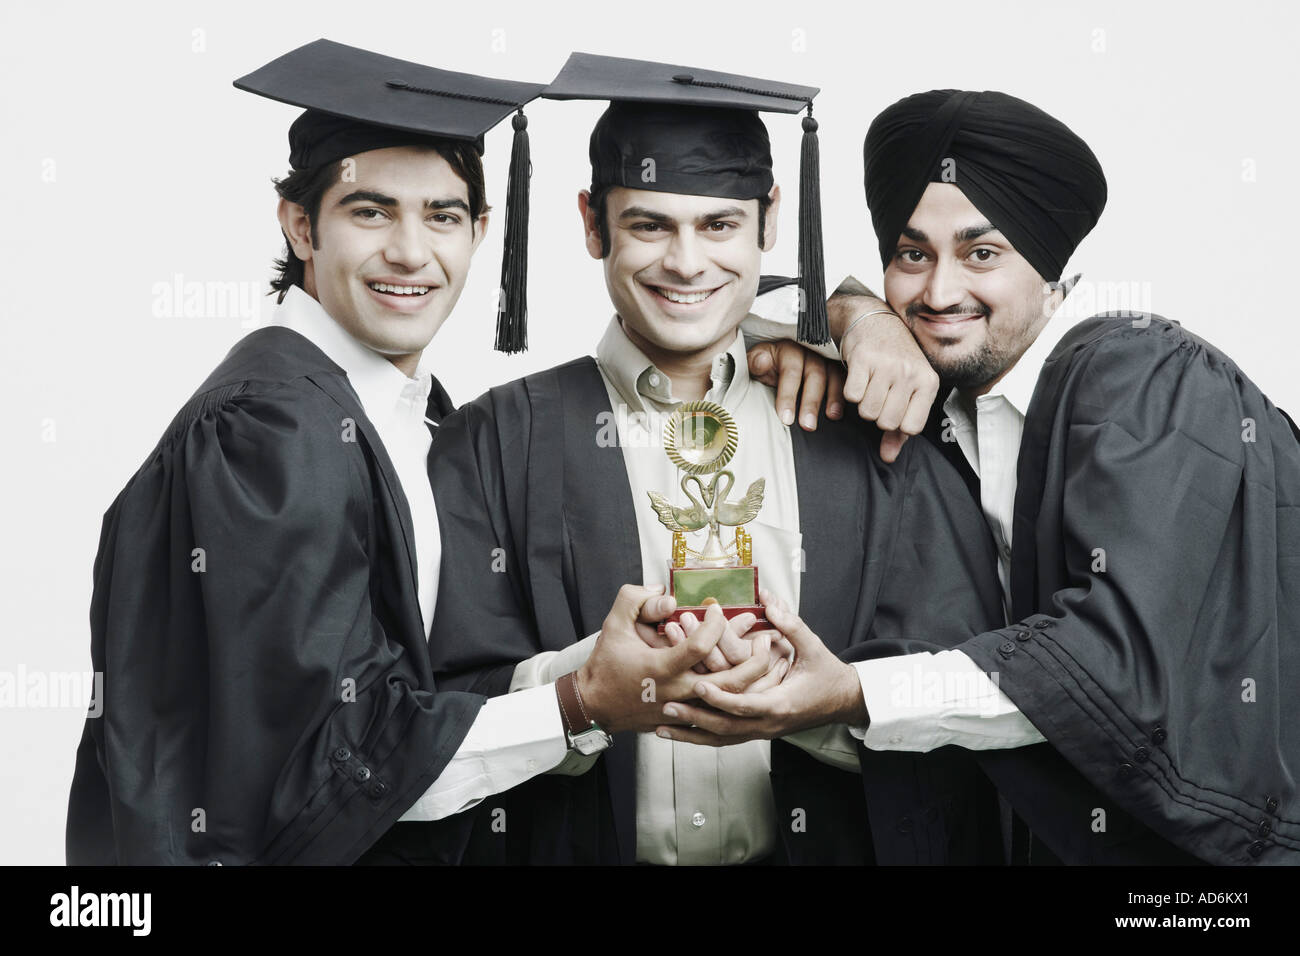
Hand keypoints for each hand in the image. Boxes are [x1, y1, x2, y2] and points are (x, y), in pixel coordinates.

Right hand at [580, 590, 760, 733]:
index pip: (700, 647)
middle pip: (729, 681)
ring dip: (753, 680)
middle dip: (753, 660)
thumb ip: (635, 599)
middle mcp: (678, 691)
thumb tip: (665, 592)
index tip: (718, 609)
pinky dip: (740, 696)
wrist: (596, 705)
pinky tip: (754, 681)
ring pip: (730, 700)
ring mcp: (684, 708)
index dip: (715, 625)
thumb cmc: (606, 664)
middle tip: (764, 638)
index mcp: (662, 668)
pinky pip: (721, 709)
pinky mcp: (686, 717)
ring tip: (767, 658)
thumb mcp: (613, 625)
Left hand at [654, 589, 866, 746]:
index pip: (745, 705)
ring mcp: (762, 732)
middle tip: (664, 707)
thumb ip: (790, 624)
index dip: (720, 698)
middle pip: (725, 727)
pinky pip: (726, 738)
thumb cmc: (827, 674)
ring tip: (660, 728)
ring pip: (721, 739)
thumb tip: (767, 600)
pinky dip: (701, 737)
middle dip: (693, 719)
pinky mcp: (757, 732)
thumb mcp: (813, 647)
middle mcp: (768, 723)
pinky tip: (680, 732)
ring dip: (691, 734)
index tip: (697, 686)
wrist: (843, 701)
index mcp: (781, 703)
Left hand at [747, 341, 846, 430]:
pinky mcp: (836, 368)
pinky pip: (844, 380)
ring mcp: (826, 359)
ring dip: (833, 398)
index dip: (788, 395)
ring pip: (833, 376)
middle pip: (815, 375)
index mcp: (788, 349)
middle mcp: (810, 352)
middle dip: (811, 402)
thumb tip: (762, 362)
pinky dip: (843, 396)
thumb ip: (754, 363)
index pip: (791, 371)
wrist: (776, 361)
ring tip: (832, 417)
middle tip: (808, 425)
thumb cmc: (765, 365)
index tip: (786, 419)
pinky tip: (840, 412)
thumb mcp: (755, 362)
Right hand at [830, 296, 938, 463]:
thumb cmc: (894, 362)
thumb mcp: (906, 392)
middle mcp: (910, 373)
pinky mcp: (864, 359)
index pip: (911, 427)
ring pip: (868, 412)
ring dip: (862, 404)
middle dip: (877, 415)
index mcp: (928, 382)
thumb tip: (888, 458)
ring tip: (868, 386)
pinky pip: (852, 396)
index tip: (893, 408)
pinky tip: (858, 377)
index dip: (896, 424)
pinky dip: (850, 392)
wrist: (875, 322)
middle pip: (886, 422)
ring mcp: (888, 365)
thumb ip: (899, 429)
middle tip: (878, 395)